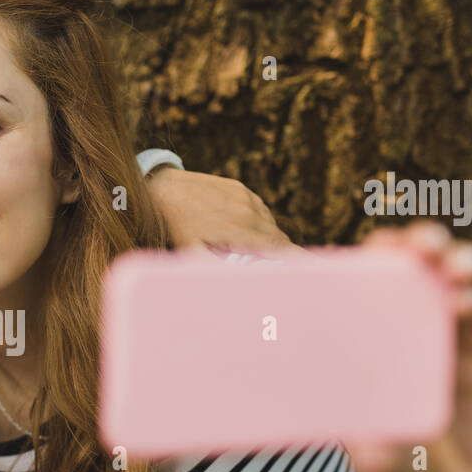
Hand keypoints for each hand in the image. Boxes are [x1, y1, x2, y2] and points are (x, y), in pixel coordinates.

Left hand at [147, 169, 298, 255]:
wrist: (163, 187)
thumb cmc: (176, 225)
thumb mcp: (192, 251)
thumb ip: (216, 267)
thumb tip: (236, 283)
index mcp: (239, 228)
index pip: (277, 247)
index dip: (295, 259)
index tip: (308, 270)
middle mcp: (248, 210)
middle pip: (278, 237)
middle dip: (281, 253)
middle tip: (282, 269)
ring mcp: (245, 197)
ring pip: (269, 223)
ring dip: (268, 238)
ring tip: (255, 252)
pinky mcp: (241, 188)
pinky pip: (259, 209)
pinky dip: (257, 222)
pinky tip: (243, 231)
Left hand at [342, 221, 471, 471]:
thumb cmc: (401, 470)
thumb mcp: (382, 468)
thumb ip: (377, 459)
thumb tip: (369, 449)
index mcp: (363, 346)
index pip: (358, 288)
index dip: (360, 261)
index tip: (362, 249)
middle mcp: (399, 332)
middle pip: (404, 270)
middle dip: (410, 244)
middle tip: (416, 244)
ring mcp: (440, 339)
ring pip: (446, 283)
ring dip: (452, 263)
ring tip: (453, 265)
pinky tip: (470, 301)